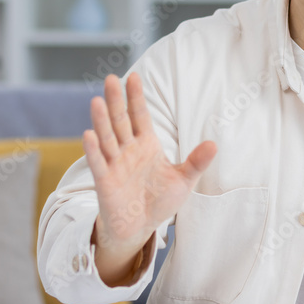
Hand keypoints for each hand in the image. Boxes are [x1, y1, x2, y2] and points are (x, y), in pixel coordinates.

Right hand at [85, 73, 216, 285]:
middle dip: (116, 101)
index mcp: (147, 145)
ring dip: (101, 121)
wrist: (140, 227)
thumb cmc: (160, 200)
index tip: (133, 76)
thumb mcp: (184, 180)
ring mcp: (115, 164)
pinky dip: (92, 150)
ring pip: (107, 138)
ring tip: (97, 101)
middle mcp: (128, 150)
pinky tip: (88, 135)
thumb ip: (197, 162)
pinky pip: (98, 164)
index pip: (140, 116)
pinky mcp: (105, 182)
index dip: (136, 97)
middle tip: (111, 78)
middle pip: (120, 121)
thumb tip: (215, 144)